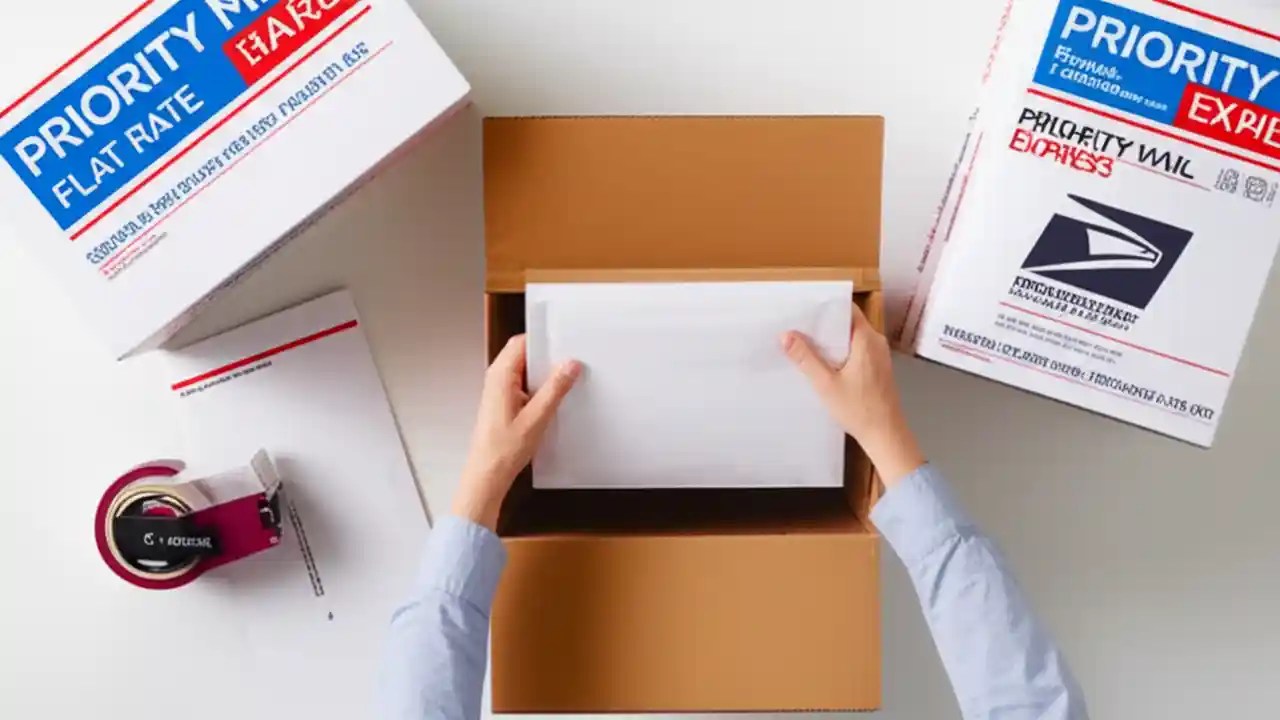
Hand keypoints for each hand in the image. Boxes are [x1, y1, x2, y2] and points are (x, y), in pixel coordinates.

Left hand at [453, 335, 581, 529]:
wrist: (488, 474)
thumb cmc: (502, 450)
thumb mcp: (537, 417)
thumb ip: (555, 388)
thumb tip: (569, 366)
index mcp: (500, 376)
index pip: (522, 342)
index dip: (543, 339)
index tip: (563, 342)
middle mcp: (496, 379)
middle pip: (524, 354)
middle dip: (547, 358)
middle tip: (568, 364)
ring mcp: (499, 391)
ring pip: (525, 370)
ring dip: (543, 375)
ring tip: (562, 384)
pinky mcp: (504, 402)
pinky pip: (524, 385)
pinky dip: (538, 388)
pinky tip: (551, 400)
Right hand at [782, 304, 924, 487]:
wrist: (886, 435)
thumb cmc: (859, 409)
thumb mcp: (826, 384)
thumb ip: (806, 358)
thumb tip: (786, 335)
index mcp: (867, 339)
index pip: (847, 309)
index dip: (826, 307)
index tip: (804, 309)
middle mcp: (876, 343)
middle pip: (848, 323)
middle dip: (824, 325)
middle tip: (798, 326)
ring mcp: (878, 356)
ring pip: (851, 338)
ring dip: (831, 341)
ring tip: (805, 343)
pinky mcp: (877, 368)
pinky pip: (856, 351)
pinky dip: (839, 352)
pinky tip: (822, 362)